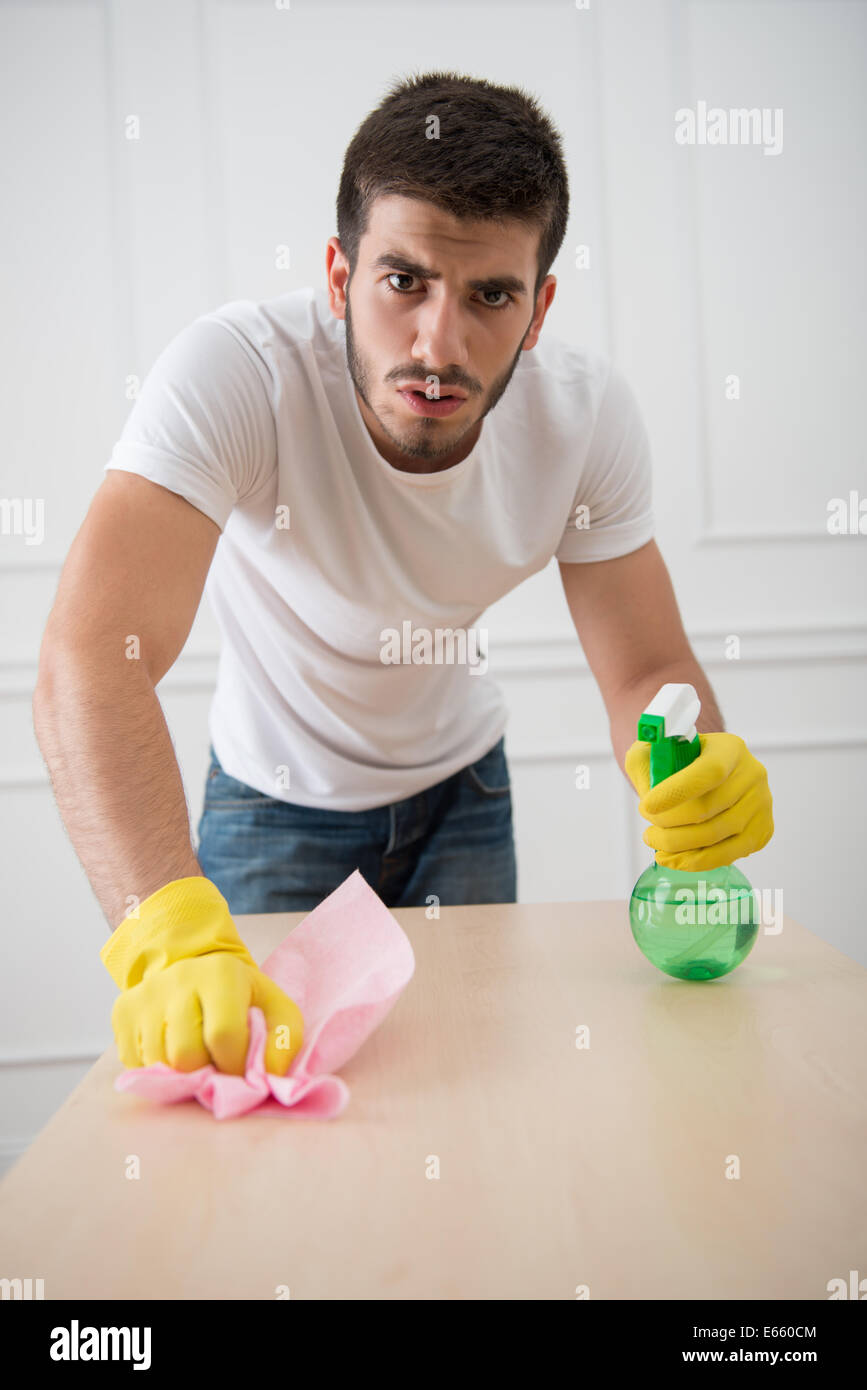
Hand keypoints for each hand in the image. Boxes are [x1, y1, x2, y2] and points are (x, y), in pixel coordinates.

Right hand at [101, 876, 302, 1075]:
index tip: (240, 1069)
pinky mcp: (122, 1011)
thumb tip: (267, 1077)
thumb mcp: (275, 1008)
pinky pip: (135, 1061)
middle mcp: (177, 978)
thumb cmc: (242, 997)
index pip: (224, 1035)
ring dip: (180, 1072)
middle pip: (185, 1054)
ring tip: (195, 1054)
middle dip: (205, 1070)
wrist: (195, 968)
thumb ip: (284, 1041)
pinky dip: (156, 1068)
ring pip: (157, 1061)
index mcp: (220, 973)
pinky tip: (172, 1049)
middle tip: (215, 1063)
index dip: (234, 1065)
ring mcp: (145, 994)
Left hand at [625, 731, 773, 871]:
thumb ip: (645, 763)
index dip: (677, 792)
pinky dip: (696, 861)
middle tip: (648, 831)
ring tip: (655, 843)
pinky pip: (728, 855)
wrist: (707, 775)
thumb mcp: (656, 750)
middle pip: (709, 809)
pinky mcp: (762, 831)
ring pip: (717, 836)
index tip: (646, 806)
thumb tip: (648, 793)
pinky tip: (674, 857)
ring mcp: (761, 804)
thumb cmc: (678, 761)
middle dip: (669, 825)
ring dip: (678, 846)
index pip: (708, 772)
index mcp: (729, 749)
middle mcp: (752, 774)